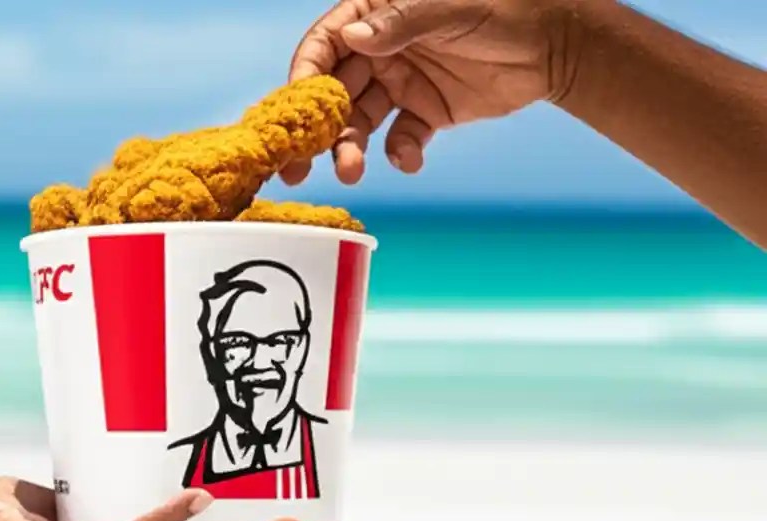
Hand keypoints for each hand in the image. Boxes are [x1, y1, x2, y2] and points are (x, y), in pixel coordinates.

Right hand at [284, 0, 573, 184]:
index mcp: (375, 13)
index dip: (305, 77)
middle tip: (298, 167)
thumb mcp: (450, 8)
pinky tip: (410, 159)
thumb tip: (353, 38)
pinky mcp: (426, 112)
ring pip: (360, 121)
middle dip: (316, 129)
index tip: (296, 109)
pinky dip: (400, 152)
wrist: (558, 43)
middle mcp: (380, 50)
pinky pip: (400, 138)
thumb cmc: (504, 6)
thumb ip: (401, 23)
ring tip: (351, 172)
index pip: (324, 45)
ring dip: (350, 148)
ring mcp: (401, 83)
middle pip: (334, 92)